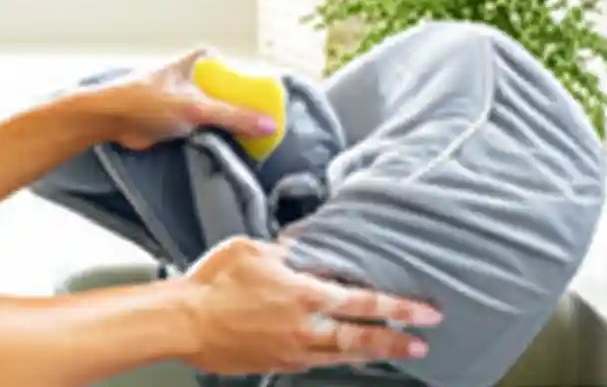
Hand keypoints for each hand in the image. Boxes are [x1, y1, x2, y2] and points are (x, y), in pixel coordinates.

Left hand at [95, 48, 277, 149]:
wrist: (109, 119)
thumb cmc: (146, 102)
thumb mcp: (196, 107)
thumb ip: (234, 116)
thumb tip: (269, 126)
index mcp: (204, 60)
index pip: (242, 75)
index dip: (259, 94)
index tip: (277, 114)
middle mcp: (199, 75)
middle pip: (234, 96)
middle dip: (247, 114)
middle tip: (268, 134)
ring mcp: (189, 97)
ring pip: (220, 113)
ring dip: (231, 128)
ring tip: (255, 145)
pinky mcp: (180, 118)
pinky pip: (207, 127)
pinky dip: (218, 136)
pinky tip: (232, 148)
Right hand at [178, 237, 441, 375]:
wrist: (182, 322)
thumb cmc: (213, 282)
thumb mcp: (254, 249)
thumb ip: (289, 248)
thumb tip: (309, 243)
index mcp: (304, 294)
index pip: (364, 301)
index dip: (399, 307)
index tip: (425, 311)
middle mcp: (305, 327)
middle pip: (362, 337)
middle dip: (396, 340)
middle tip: (423, 342)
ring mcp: (293, 350)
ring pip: (343, 355)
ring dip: (374, 353)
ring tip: (397, 351)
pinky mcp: (278, 364)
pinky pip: (317, 362)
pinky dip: (339, 359)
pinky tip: (347, 356)